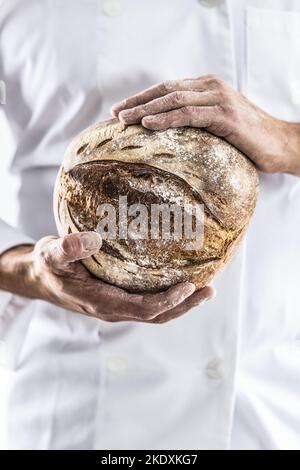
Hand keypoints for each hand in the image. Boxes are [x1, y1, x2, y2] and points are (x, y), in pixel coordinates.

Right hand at [0, 232, 213, 323]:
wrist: (41, 278)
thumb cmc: (48, 266)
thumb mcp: (52, 254)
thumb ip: (68, 248)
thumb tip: (92, 238)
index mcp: (101, 303)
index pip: (141, 309)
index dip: (167, 301)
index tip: (188, 286)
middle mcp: (113, 309)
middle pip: (156, 315)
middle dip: (184, 305)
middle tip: (209, 290)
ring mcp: (118, 306)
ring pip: (155, 312)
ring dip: (181, 303)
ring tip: (205, 289)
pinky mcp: (120, 299)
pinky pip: (149, 302)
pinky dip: (169, 297)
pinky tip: (182, 282)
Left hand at [111, 75, 299, 175]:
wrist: (280, 143)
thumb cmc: (248, 138)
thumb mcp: (218, 124)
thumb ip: (197, 120)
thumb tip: (170, 134)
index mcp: (207, 87)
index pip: (167, 88)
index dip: (142, 98)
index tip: (121, 110)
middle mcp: (211, 87)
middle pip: (166, 90)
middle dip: (137, 102)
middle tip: (115, 114)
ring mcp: (219, 100)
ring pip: (174, 100)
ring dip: (146, 110)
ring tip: (124, 120)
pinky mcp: (225, 116)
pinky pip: (189, 114)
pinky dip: (166, 119)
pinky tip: (148, 125)